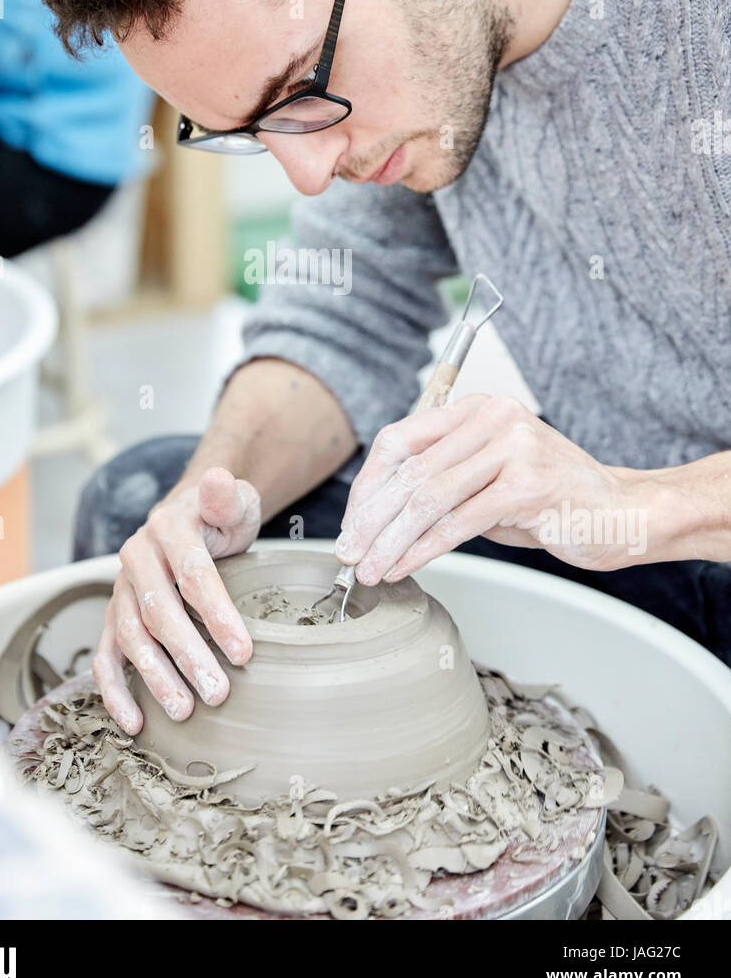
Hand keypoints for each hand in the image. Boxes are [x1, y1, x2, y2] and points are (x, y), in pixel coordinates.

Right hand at [93, 467, 260, 731]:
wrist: (190, 518)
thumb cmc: (219, 517)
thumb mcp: (234, 499)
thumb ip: (226, 494)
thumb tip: (216, 478)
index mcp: (168, 528)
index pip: (192, 575)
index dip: (217, 614)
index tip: (244, 652)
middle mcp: (137, 558)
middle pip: (158, 612)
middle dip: (188, 655)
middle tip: (218, 692)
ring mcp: (121, 589)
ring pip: (129, 637)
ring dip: (155, 677)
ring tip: (186, 710)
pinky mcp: (113, 616)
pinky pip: (104, 656)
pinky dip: (114, 691)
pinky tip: (135, 722)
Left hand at [335, 395, 664, 582]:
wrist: (624, 512)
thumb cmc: (555, 500)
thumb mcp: (489, 476)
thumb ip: (443, 480)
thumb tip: (380, 513)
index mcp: (477, 409)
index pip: (400, 439)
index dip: (368, 485)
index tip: (352, 522)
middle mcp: (493, 419)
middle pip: (409, 470)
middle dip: (372, 518)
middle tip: (352, 552)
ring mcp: (512, 448)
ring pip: (428, 498)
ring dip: (391, 540)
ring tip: (372, 568)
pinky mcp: (526, 486)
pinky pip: (457, 522)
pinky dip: (423, 549)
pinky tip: (405, 566)